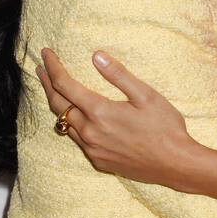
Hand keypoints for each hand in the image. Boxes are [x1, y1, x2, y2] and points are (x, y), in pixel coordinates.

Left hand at [36, 47, 194, 186]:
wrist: (175, 164)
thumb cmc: (165, 128)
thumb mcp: (146, 95)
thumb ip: (119, 75)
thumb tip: (96, 56)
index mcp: (100, 112)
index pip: (65, 85)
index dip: (53, 67)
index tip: (46, 53)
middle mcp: (90, 132)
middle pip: (57, 104)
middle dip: (47, 84)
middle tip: (41, 69)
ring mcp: (92, 149)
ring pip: (64, 124)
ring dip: (57, 105)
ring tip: (53, 90)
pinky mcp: (99, 160)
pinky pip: (77, 139)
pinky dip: (72, 124)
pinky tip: (76, 118)